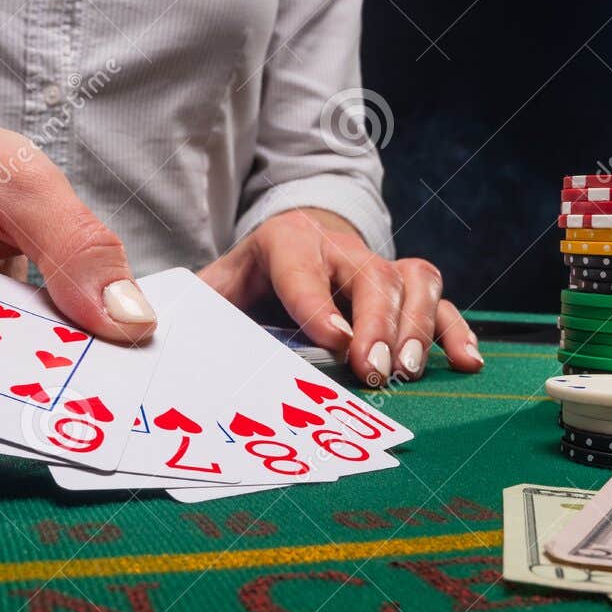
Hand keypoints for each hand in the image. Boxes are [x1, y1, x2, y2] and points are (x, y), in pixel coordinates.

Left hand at [198, 208, 483, 384]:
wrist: (282, 256)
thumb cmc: (244, 286)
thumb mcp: (212, 290)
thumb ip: (193, 307)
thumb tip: (148, 326)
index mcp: (285, 240)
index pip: (302, 268)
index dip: (318, 304)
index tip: (334, 343)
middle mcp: (339, 247)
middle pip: (369, 275)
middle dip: (375, 324)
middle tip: (373, 370)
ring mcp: (377, 267)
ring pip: (412, 280)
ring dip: (416, 328)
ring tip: (406, 370)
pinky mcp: (405, 290)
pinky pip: (438, 302)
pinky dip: (453, 332)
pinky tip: (464, 364)